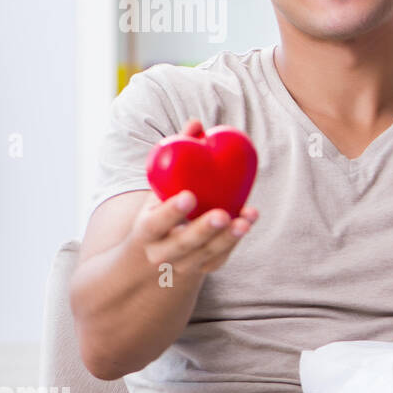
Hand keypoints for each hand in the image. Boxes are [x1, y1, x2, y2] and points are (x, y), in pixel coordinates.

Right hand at [132, 126, 259, 275]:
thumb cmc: (158, 209)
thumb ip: (175, 155)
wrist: (150, 256)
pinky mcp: (201, 269)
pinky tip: (248, 221)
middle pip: (183, 244)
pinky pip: (219, 259)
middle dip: (203, 230)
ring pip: (205, 255)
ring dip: (228, 237)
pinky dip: (233, 242)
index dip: (170, 212)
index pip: (154, 224)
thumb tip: (196, 123)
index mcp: (145, 231)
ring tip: (247, 219)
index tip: (188, 196)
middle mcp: (160, 252)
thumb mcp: (159, 187)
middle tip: (223, 214)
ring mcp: (181, 265)